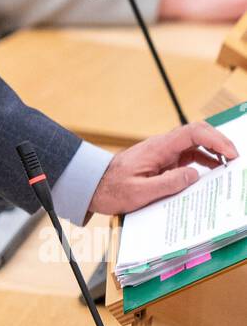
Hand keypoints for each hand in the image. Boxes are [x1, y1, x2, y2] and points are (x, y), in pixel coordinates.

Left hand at [87, 121, 237, 216]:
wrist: (92, 186)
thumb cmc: (112, 189)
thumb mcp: (140, 192)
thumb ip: (168, 184)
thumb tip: (194, 175)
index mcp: (158, 148)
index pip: (192, 133)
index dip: (215, 140)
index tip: (230, 154)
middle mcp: (162, 146)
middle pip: (197, 134)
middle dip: (219, 143)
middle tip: (235, 160)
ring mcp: (163, 153)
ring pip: (194, 146)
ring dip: (213, 154)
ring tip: (228, 169)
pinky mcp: (162, 161)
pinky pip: (187, 158)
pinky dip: (202, 164)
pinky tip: (210, 176)